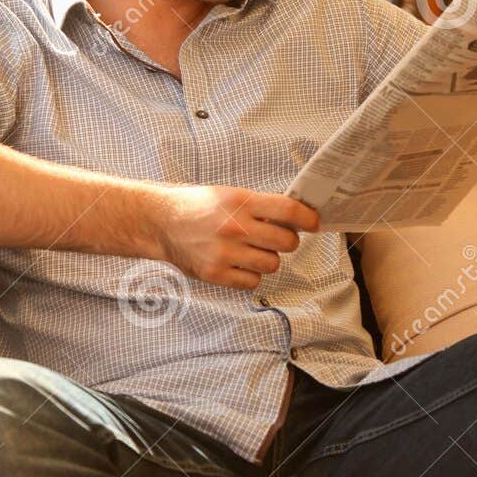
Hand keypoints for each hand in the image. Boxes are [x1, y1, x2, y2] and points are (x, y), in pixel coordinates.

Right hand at [140, 184, 319, 289]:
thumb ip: (260, 206)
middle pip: (286, 241)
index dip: (307, 218)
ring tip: (253, 250)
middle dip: (287, 240)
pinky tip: (240, 263)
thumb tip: (296, 217)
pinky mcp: (215, 273)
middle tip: (276, 237)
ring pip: (272, 264)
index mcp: (240, 202)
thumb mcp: (229, 194)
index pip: (287, 210)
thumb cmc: (198, 207)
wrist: (161, 223)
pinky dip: (251, 274)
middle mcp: (234, 227)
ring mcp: (225, 253)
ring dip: (269, 258)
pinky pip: (253, 281)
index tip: (314, 223)